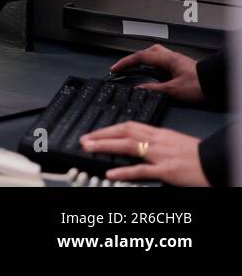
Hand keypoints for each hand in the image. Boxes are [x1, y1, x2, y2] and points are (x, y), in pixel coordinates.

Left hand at [79, 122, 209, 185]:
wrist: (216, 162)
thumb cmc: (197, 155)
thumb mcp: (173, 142)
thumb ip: (155, 141)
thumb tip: (136, 143)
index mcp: (159, 134)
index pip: (128, 126)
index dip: (109, 128)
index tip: (94, 132)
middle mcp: (158, 141)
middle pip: (124, 132)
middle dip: (101, 134)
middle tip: (84, 139)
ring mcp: (161, 155)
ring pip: (128, 146)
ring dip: (105, 146)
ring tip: (89, 148)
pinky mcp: (167, 170)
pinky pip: (143, 170)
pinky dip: (125, 171)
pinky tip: (111, 173)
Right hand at [110, 43, 204, 102]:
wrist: (216, 84)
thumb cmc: (200, 85)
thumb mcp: (173, 90)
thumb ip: (153, 88)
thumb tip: (137, 88)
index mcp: (166, 59)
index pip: (139, 57)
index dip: (124, 62)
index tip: (115, 69)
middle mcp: (171, 57)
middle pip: (146, 52)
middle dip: (133, 58)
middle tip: (125, 67)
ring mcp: (177, 61)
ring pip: (155, 55)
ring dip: (144, 60)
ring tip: (137, 69)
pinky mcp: (181, 67)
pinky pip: (162, 62)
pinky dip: (154, 66)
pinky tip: (154, 75)